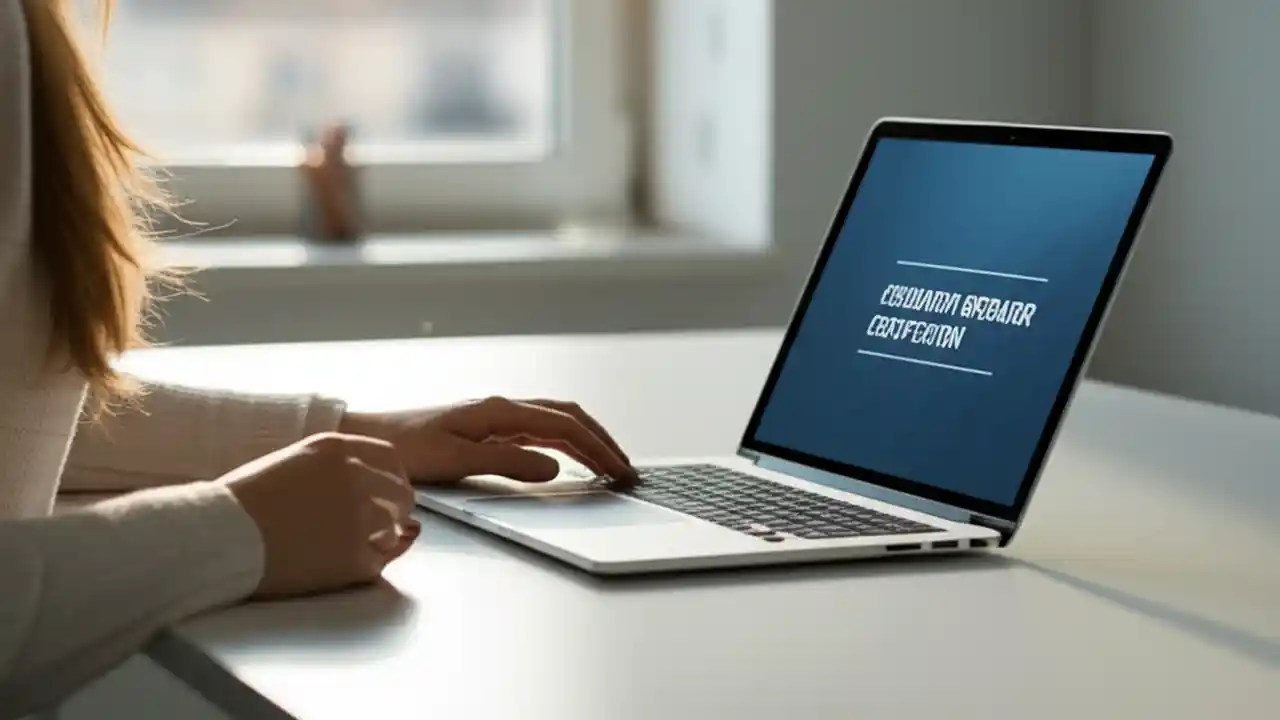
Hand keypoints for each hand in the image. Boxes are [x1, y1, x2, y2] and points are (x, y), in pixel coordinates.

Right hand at [221, 432, 418, 597]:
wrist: (215, 536)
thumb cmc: (240, 503)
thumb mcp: (291, 464)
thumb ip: (335, 472)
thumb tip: (378, 494)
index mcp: (337, 449)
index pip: (390, 459)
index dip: (391, 479)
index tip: (385, 494)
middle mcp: (356, 477)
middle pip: (401, 494)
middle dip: (393, 511)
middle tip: (374, 527)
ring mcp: (360, 517)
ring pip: (394, 530)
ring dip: (377, 540)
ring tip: (340, 546)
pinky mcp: (354, 556)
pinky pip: (377, 563)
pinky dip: (363, 567)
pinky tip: (334, 565)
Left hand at [338, 397, 637, 485]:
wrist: (368, 438)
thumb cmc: (402, 449)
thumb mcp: (453, 460)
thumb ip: (506, 462)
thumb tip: (554, 469)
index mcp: (498, 410)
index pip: (563, 426)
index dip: (597, 448)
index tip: (620, 471)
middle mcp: (501, 408)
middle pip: (568, 417)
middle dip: (602, 441)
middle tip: (628, 470)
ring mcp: (496, 418)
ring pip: (556, 422)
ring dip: (587, 441)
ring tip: (610, 465)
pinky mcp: (488, 430)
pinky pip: (539, 432)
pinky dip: (565, 444)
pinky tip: (572, 461)